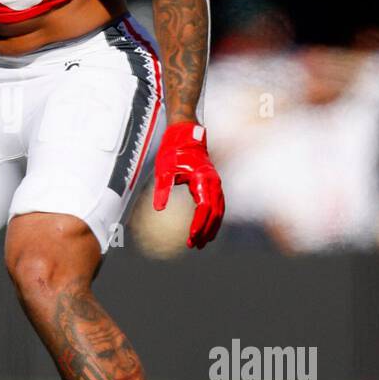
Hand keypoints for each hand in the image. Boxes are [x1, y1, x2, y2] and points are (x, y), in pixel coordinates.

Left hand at [152, 121, 224, 249]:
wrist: (185, 135)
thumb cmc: (174, 150)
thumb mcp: (164, 170)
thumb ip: (162, 190)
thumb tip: (159, 208)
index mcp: (203, 179)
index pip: (204, 207)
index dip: (198, 224)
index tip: (191, 237)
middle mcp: (213, 182)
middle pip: (214, 213)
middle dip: (205, 230)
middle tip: (195, 245)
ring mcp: (215, 183)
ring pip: (219, 210)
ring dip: (211, 227)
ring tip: (202, 242)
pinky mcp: (213, 183)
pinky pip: (218, 205)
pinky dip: (214, 218)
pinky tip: (207, 228)